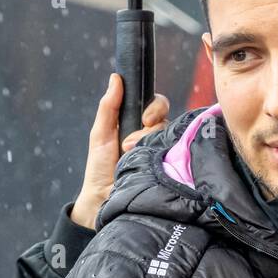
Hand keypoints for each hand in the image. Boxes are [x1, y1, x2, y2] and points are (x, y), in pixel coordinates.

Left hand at [70, 74, 168, 229]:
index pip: (157, 106)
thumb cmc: (99, 168)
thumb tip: (116, 78)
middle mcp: (155, 137)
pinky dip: (164, 153)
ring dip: (148, 141)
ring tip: (129, 153)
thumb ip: (109, 106)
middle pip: (167, 118)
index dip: (155, 107)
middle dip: (152, 123)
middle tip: (133, 138)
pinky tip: (151, 161)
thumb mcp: (100, 134)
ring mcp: (164, 153)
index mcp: (139, 125)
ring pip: (170, 134)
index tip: (144, 117)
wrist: (102, 199)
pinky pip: (177, 153)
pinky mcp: (170, 169)